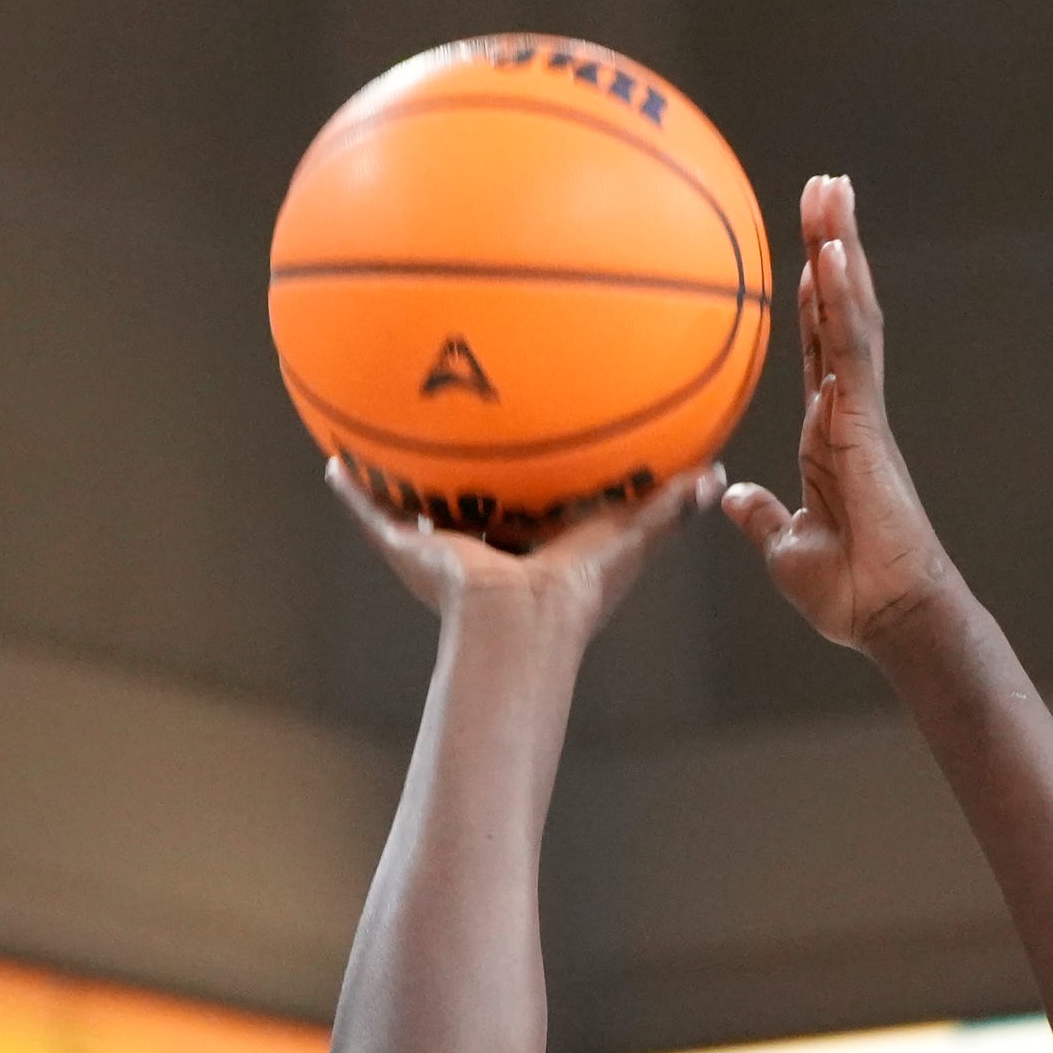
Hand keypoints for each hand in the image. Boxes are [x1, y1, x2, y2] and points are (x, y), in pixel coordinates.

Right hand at [328, 458, 723, 657]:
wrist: (520, 617)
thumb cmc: (580, 588)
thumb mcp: (632, 534)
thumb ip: (672, 505)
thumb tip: (719, 475)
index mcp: (532, 544)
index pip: (530, 506)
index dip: (531, 480)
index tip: (530, 448)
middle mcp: (483, 546)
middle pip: (468, 504)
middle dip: (460, 478)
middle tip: (450, 434)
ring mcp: (442, 550)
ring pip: (414, 510)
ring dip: (396, 482)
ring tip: (374, 441)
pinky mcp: (410, 550)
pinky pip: (374, 515)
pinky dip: (352, 493)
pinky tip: (333, 463)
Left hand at [723, 174, 953, 654]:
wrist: (885, 616)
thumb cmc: (846, 592)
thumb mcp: (785, 546)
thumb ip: (762, 516)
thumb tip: (731, 497)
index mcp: (828, 432)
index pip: (818, 346)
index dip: (813, 294)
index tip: (808, 246)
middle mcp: (847, 410)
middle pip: (839, 311)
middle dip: (833, 246)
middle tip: (826, 185)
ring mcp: (860, 412)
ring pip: (851, 315)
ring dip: (839, 250)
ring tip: (831, 190)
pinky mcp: (866, 424)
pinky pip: (850, 351)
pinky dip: (840, 301)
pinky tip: (830, 256)